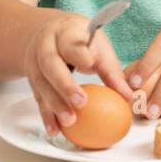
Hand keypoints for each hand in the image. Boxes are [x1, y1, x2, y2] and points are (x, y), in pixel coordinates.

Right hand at [22, 12, 133, 138]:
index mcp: (65, 32)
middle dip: (65, 84)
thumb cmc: (79, 40)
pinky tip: (54, 130)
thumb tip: (128, 96)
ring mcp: (34, 62)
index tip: (89, 64)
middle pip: (51, 64)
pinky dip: (46, 116)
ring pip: (41, 83)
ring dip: (55, 104)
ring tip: (70, 121)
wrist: (49, 33)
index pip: (71, 42)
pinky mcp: (32, 80)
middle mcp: (46, 45)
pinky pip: (37, 98)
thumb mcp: (96, 44)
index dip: (79, 54)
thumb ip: (110, 69)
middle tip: (81, 102)